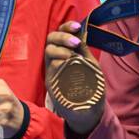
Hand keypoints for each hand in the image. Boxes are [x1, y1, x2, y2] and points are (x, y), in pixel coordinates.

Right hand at [45, 20, 105, 135]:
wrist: (89, 111)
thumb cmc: (91, 87)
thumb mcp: (91, 65)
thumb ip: (84, 52)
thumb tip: (82, 33)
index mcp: (66, 52)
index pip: (61, 34)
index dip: (66, 28)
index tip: (76, 26)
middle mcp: (56, 59)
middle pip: (51, 40)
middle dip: (62, 37)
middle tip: (75, 43)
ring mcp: (52, 70)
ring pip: (48, 51)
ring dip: (60, 49)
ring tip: (71, 54)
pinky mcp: (51, 82)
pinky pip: (50, 67)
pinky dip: (58, 62)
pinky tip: (67, 63)